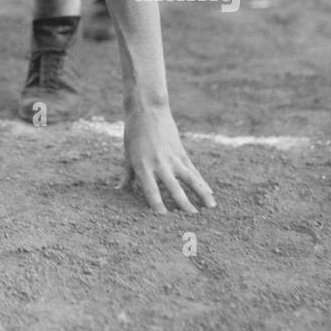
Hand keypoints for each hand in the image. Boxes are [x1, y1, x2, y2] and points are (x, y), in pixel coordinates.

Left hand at [121, 100, 215, 214]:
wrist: (147, 109)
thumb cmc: (133, 132)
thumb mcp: (128, 154)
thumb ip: (128, 175)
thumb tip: (119, 191)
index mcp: (143, 166)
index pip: (151, 190)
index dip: (157, 205)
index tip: (163, 219)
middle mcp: (159, 164)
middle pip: (174, 188)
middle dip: (184, 204)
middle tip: (193, 220)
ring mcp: (172, 157)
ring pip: (190, 179)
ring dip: (201, 194)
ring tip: (210, 208)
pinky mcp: (181, 152)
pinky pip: (193, 170)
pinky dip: (201, 182)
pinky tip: (209, 193)